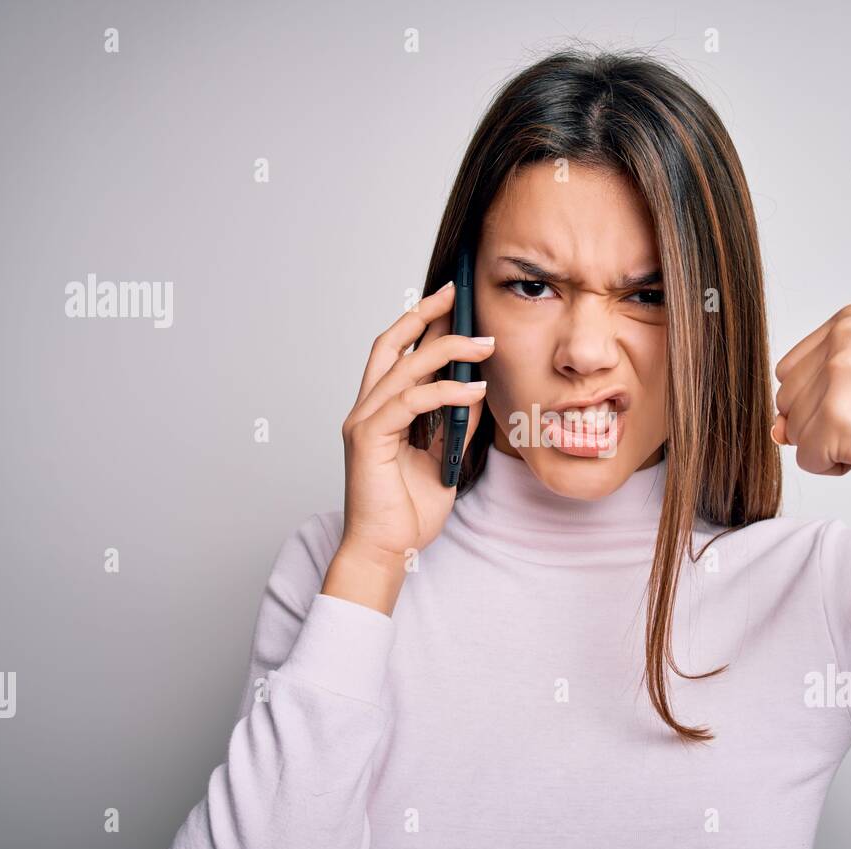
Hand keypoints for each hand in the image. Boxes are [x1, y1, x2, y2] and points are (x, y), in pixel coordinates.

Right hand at [338, 281, 494, 563]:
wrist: (386, 551)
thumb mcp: (445, 457)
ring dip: (449, 350)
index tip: (453, 301)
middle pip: (390, 344)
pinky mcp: (369, 438)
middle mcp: (367, 409)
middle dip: (424, 314)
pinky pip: (411, 401)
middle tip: (458, 294)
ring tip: (486, 345)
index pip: (398, 353)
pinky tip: (475, 390)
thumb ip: (456, 422)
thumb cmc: (408, 512)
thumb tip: (479, 389)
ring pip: (406, 367)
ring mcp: (364, 421)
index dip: (422, 323)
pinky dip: (446, 391)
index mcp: (381, 411)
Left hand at [772, 302, 850, 517]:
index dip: (821, 399)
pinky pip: (807, 459)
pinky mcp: (839, 418)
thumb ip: (811, 394)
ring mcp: (841, 376)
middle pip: (785, 400)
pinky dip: (835, 467)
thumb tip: (775, 429)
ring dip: (829, 445)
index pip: (790, 371)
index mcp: (850, 320)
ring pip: (792, 431)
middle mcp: (843, 340)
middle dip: (820, 422)